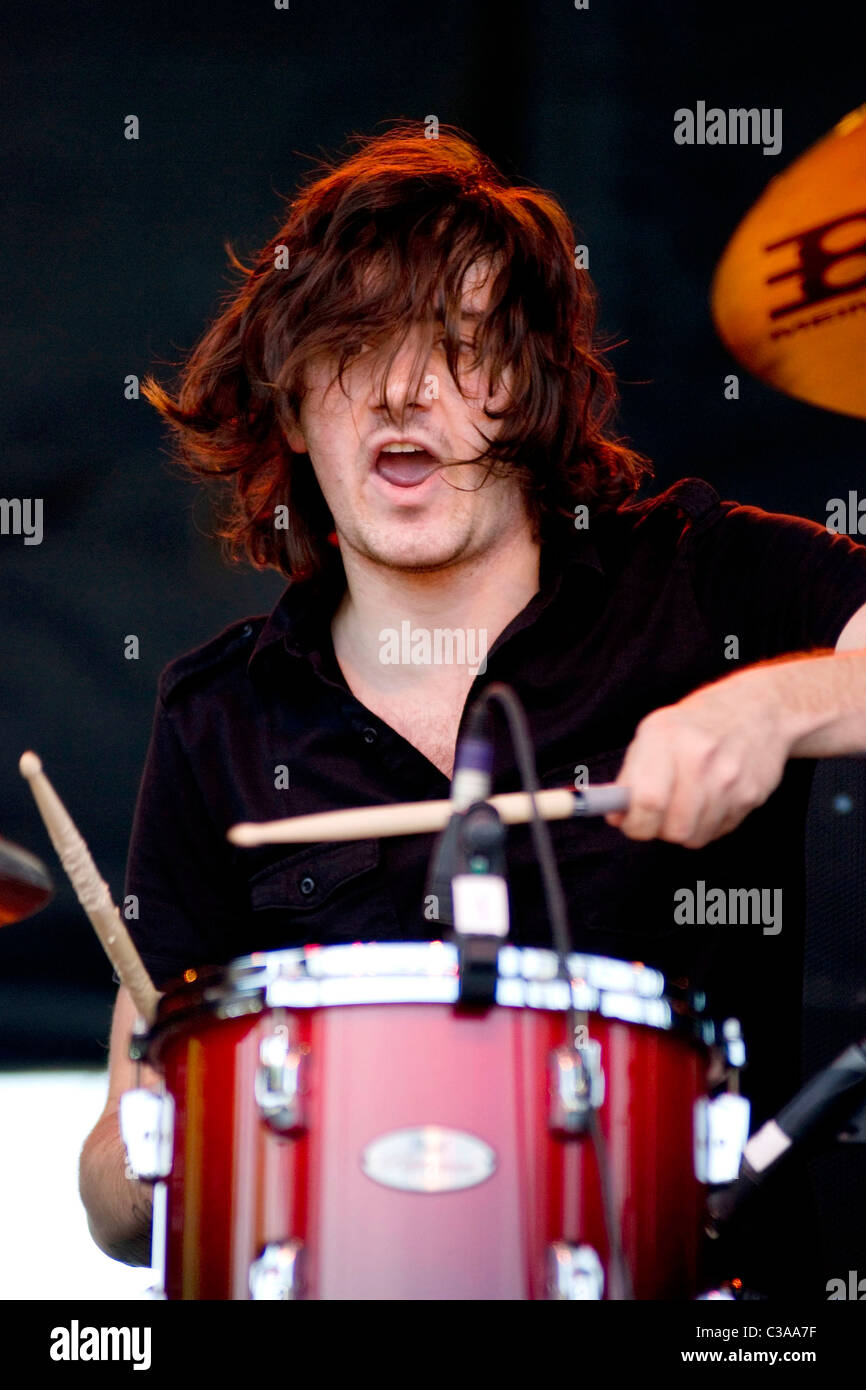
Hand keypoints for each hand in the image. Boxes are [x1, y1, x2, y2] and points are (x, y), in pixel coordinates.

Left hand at [605, 669, 790, 847]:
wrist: (757, 709)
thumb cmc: (694, 724)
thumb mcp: (654, 733)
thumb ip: (630, 775)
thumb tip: (616, 816)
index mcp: (666, 736)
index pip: (648, 800)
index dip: (634, 822)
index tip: (629, 822)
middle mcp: (700, 756)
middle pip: (674, 828)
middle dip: (657, 830)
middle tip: (655, 816)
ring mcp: (730, 777)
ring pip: (695, 837)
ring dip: (682, 829)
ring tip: (683, 804)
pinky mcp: (752, 794)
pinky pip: (718, 832)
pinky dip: (706, 825)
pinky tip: (708, 800)